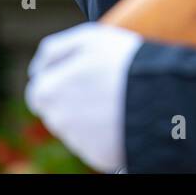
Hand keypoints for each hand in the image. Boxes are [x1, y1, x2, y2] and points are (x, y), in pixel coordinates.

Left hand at [25, 22, 143, 172]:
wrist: (161, 96)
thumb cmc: (123, 61)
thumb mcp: (88, 38)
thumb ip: (53, 51)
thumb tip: (35, 70)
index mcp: (47, 91)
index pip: (38, 92)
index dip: (57, 81)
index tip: (78, 75)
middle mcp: (57, 120)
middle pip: (57, 111)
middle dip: (73, 99)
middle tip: (101, 86)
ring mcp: (78, 141)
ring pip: (76, 128)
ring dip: (90, 115)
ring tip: (118, 99)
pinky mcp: (98, 156)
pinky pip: (96, 143)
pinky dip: (106, 133)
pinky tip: (123, 116)